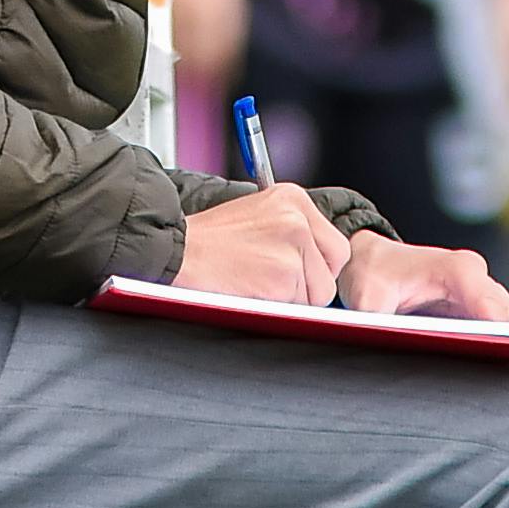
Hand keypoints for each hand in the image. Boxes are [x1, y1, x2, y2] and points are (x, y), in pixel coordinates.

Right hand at [172, 184, 347, 304]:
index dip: (315, 265)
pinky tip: (251, 292)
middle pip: (332, 269)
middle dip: (309, 284)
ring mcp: (293, 246)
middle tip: (271, 280)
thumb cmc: (206, 242)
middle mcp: (298, 218)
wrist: (174, 254)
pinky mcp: (284, 276)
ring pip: (318, 293)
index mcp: (293, 198)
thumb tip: (320, 262)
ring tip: (254, 283)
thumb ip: (292, 232)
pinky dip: (278, 309)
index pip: (334, 244)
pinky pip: (299, 308)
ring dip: (291, 298)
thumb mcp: (255, 216)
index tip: (293, 270)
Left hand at [337, 233, 508, 323]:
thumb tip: (382, 336)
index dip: (503, 327)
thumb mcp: (366, 293)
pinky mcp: (491, 310)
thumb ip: (374, 315)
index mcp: (457, 270)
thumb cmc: (375, 276)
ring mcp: (490, 295)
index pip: (488, 302)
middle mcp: (482, 281)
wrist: (378, 261)